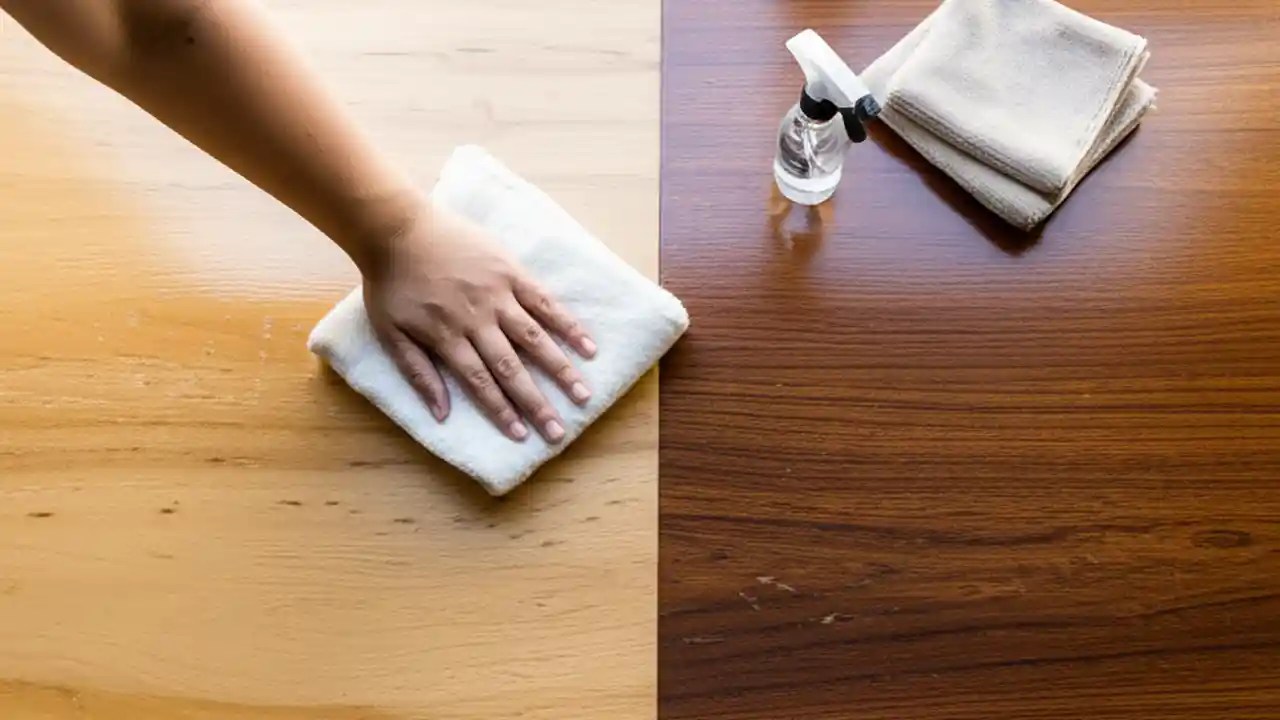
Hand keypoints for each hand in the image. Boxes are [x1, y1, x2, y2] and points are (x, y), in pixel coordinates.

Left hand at [360, 200, 595, 442]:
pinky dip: (566, 324)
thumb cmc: (390, 282)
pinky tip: (587, 345)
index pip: (481, 382)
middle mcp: (478, 320)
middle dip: (537, 402)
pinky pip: (544, 301)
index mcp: (448, 337)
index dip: (502, 410)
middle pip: (512, 367)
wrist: (396, 227)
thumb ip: (417, 374)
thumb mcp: (389, 333)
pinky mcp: (511, 271)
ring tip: (582, 394)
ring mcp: (498, 294)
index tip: (521, 436)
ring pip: (534, 338)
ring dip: (560, 368)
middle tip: (559, 431)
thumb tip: (441, 415)